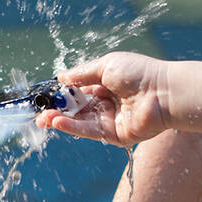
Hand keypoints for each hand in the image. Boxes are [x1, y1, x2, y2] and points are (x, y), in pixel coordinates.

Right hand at [37, 51, 172, 146]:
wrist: (162, 91)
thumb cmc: (139, 73)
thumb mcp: (106, 66)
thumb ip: (82, 73)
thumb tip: (61, 77)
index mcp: (107, 86)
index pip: (79, 92)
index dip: (62, 95)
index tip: (46, 96)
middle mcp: (108, 104)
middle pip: (77, 110)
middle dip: (57, 110)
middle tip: (39, 111)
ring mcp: (111, 121)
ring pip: (80, 122)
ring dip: (60, 120)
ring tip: (43, 118)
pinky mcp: (115, 135)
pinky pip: (90, 131)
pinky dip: (72, 127)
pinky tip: (58, 122)